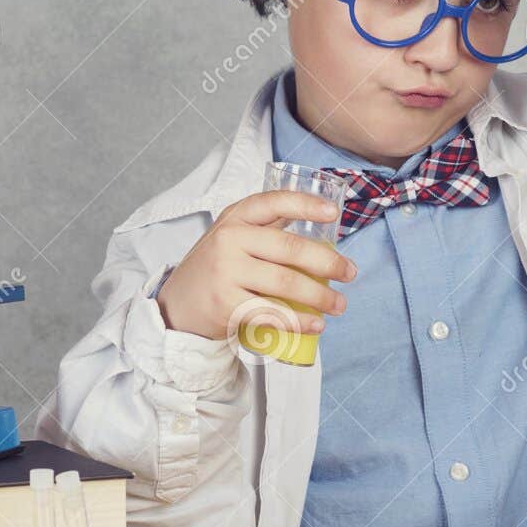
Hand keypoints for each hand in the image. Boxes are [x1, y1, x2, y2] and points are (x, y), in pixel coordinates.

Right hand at [155, 190, 356, 341]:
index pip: (273, 202)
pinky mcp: (226, 304)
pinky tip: (316, 325)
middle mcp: (229, 239)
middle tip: (350, 273)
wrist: (175, 307)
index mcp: (235, 218)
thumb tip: (320, 229)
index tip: (335, 212)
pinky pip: (272, 313)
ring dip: (320, 296)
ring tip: (339, 305)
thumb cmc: (215, 269)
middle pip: (290, 249)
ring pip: (286, 283)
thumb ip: (265, 228)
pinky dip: (299, 321)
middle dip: (329, 262)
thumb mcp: (231, 237)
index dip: (306, 204)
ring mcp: (226, 272)